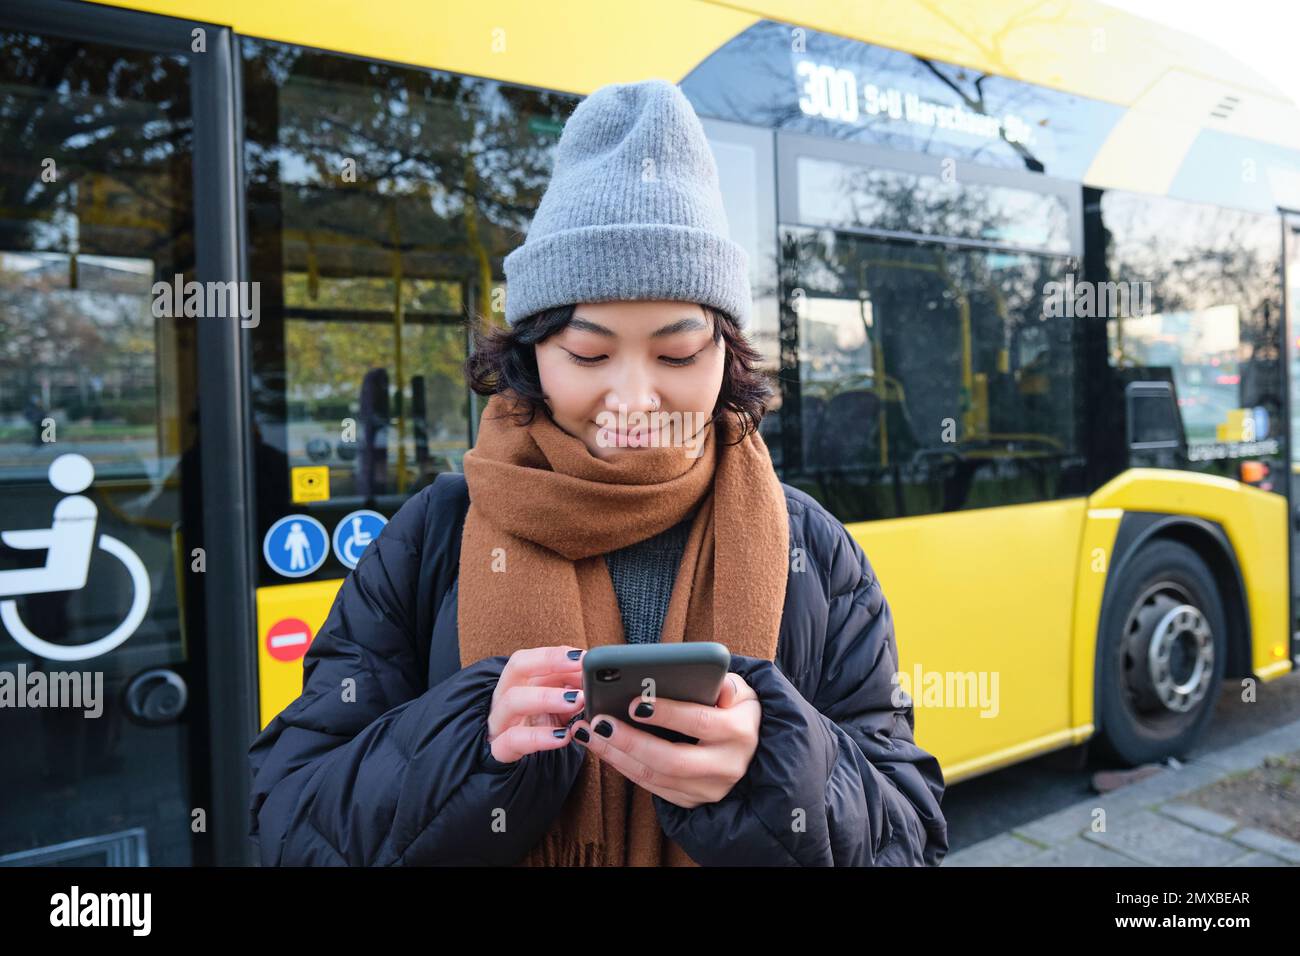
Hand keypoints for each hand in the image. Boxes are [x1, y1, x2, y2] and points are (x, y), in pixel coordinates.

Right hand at [486, 645, 585, 762]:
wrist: (514, 757)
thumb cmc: (538, 724)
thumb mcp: (555, 703)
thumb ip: (571, 688)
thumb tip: (595, 678)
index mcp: (516, 680)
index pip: (530, 656)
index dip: (554, 654)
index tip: (582, 657)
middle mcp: (504, 695)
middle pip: (517, 667)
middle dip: (551, 664)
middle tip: (582, 672)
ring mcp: (499, 722)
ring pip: (513, 701)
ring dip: (546, 697)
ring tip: (576, 701)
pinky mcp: (500, 750)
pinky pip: (514, 740)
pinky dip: (539, 737)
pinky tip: (563, 736)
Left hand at [570, 673, 760, 807]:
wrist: (752, 751)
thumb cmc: (736, 710)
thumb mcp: (742, 690)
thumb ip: (727, 682)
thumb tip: (710, 682)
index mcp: (739, 732)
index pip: (701, 723)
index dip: (668, 714)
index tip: (634, 703)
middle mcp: (726, 766)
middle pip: (672, 760)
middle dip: (631, 741)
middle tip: (599, 721)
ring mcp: (708, 789)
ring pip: (656, 777)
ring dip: (617, 756)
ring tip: (590, 732)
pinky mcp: (690, 800)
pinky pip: (651, 787)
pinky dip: (624, 768)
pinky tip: (603, 747)